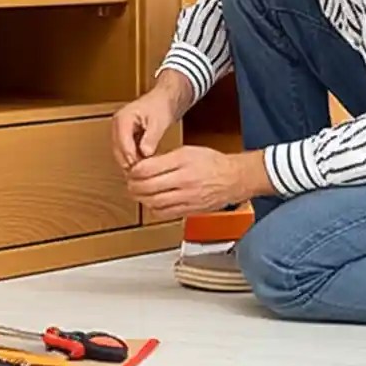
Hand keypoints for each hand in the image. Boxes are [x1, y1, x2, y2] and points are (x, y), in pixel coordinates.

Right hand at [110, 71, 191, 170]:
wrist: (164, 99)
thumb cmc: (161, 106)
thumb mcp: (158, 122)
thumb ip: (151, 138)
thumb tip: (145, 153)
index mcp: (123, 118)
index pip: (122, 143)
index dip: (131, 157)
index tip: (140, 169)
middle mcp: (117, 124)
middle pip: (118, 150)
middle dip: (129, 163)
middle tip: (141, 176)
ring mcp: (119, 130)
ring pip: (120, 152)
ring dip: (130, 162)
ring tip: (143, 173)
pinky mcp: (124, 135)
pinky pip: (125, 150)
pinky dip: (132, 158)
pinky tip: (142, 166)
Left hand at [126, 147, 273, 220]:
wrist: (235, 178)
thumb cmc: (213, 163)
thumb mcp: (187, 151)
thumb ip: (165, 159)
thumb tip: (144, 165)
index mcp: (183, 162)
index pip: (147, 169)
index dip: (134, 170)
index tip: (132, 169)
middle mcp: (184, 181)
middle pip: (147, 187)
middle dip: (133, 185)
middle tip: (130, 182)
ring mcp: (187, 198)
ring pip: (153, 202)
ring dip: (141, 198)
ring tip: (138, 193)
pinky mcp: (190, 210)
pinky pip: (165, 213)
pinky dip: (153, 209)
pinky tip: (152, 203)